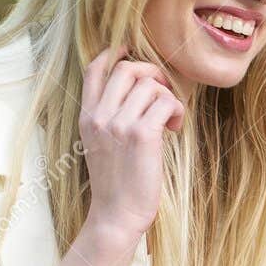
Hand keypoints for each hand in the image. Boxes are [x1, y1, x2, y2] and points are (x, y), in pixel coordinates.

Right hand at [80, 45, 185, 241]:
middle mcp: (100, 116)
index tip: (130, 50)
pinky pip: (166, 102)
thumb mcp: (102, 145)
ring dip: (169, 97)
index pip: (94, 70)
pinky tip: (175, 127)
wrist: (116, 215)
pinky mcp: (142, 135)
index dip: (114, 53)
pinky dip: (177, 110)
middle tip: (164, 93)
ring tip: (170, 120)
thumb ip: (110, 118)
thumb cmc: (116, 183)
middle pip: (127, 68)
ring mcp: (119, 124)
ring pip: (151, 85)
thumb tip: (139, 92)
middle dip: (152, 72)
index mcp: (87, 117)